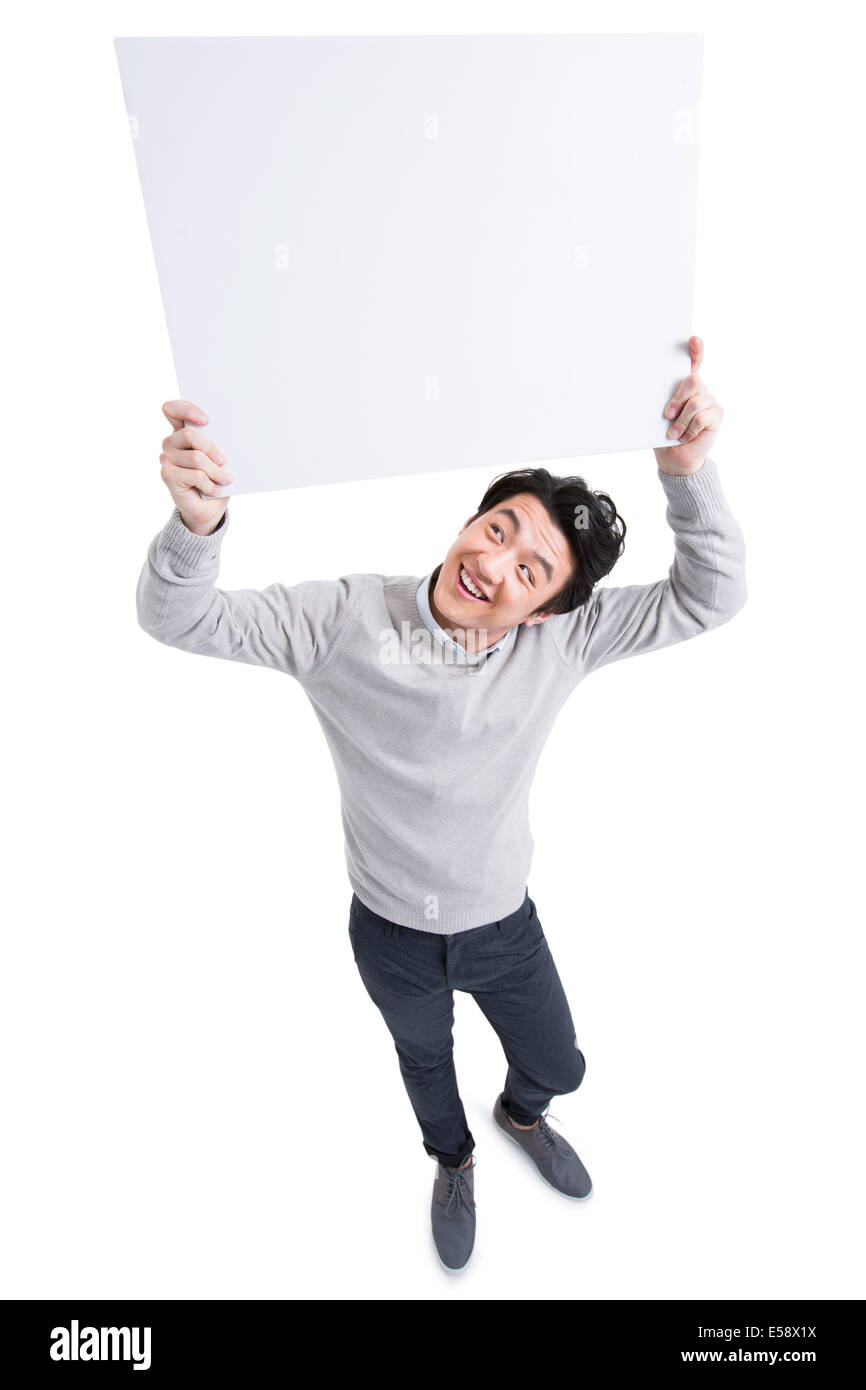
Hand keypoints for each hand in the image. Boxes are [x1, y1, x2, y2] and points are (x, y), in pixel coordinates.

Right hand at [159, 401, 232, 534]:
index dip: (187, 410)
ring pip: (196, 458)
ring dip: (216, 471)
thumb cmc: (216, 478)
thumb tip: (232, 435)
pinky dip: (210, 484)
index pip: (173, 410)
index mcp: (181, 431)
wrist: (208, 508)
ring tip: (227, 479)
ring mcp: (167, 459)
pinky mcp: (168, 475)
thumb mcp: (220, 458)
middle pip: (189, 434)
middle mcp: (170, 443)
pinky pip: (195, 475)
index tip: (206, 421)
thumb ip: (218, 444)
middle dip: (211, 448)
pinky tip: (217, 490)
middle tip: (225, 461)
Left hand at [654, 336, 722, 475]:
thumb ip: (661, 401)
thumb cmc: (663, 434)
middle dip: (678, 399)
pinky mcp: (716, 415)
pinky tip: (686, 437)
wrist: (675, 457)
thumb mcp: (658, 416)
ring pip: (696, 402)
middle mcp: (699, 391)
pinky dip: (691, 429)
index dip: (696, 350)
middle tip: (667, 415)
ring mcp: (709, 402)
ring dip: (682, 421)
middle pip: (693, 381)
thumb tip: (643, 387)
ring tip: (673, 433)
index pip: (693, 363)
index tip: (693, 339)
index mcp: (683, 387)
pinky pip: (703, 416)